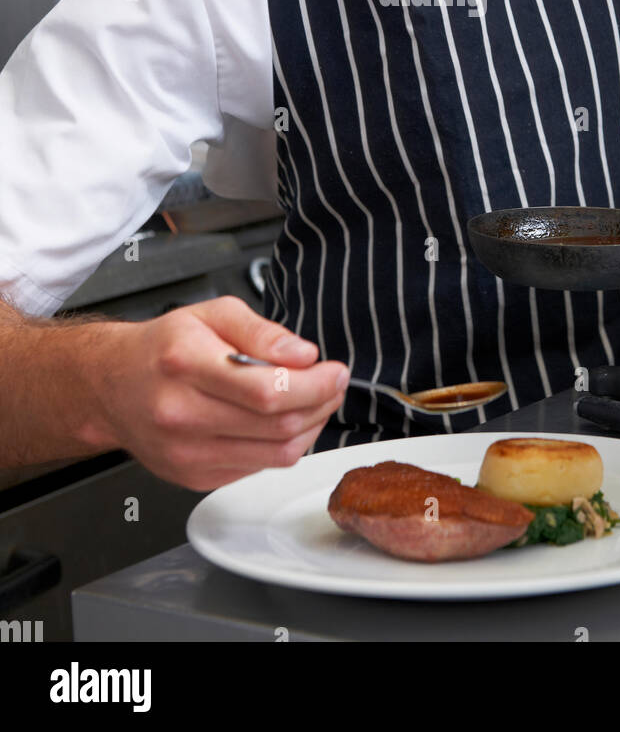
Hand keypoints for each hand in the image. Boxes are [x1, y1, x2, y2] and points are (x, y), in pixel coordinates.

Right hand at [80, 296, 347, 489]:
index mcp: (186, 363)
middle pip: (276, 425)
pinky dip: (282, 445)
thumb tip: (303, 354)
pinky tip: (282, 421)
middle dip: (321, 404)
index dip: (314, 385)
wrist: (113, 386)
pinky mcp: (194, 477)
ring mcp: (186, 453)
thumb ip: (263, 332)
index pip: (266, 390)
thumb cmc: (164, 346)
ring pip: (275, 454)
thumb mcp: (213, 314)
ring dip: (309, 428)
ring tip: (314, 401)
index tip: (335, 372)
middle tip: (332, 383)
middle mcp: (181, 413)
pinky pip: (259, 467)